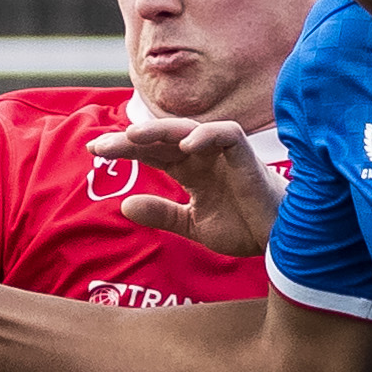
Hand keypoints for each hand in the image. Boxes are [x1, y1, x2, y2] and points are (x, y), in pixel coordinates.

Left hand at [88, 119, 282, 257]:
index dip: (124, 150)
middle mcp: (202, 155)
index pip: (151, 153)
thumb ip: (162, 214)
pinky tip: (186, 144)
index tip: (94, 151)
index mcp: (189, 169)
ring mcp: (222, 153)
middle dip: (130, 140)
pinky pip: (226, 134)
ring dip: (160, 130)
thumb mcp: (192, 225)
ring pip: (187, 130)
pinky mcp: (245, 155)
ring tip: (132, 136)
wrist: (277, 240)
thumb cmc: (242, 227)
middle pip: (161, 139)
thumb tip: (124, 206)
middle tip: (99, 145)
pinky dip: (207, 136)